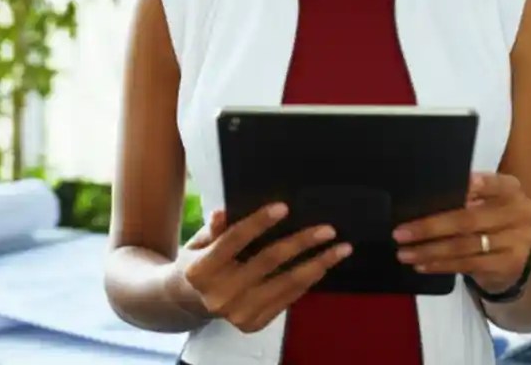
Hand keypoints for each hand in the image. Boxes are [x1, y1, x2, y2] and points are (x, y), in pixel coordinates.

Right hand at [168, 204, 352, 333]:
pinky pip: (288, 298)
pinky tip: (324, 265)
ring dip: (317, 264)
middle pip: (267, 261)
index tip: (284, 207)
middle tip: (327, 229)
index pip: (233, 240)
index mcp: (200, 271)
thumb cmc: (201, 262)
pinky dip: (308, 280)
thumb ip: (214, 229)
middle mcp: (219, 296)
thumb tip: (223, 212)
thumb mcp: (199, 241)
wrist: (190, 302)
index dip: (259, 223)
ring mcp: (237, 314)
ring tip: (340, 248)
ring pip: (285, 283)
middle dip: (300, 243)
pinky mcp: (253, 324)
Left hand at [392, 173, 530, 293]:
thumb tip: (421, 201)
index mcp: (511, 189)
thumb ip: (463, 198)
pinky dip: (442, 265)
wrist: (513, 254)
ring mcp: (518, 241)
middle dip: (430, 228)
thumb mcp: (483, 201)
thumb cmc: (489, 219)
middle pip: (469, 220)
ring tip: (404, 253)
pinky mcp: (509, 264)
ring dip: (430, 251)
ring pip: (465, 246)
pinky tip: (422, 264)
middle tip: (400, 234)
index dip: (474, 185)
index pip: (492, 183)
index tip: (448, 186)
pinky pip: (469, 264)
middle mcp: (520, 213)